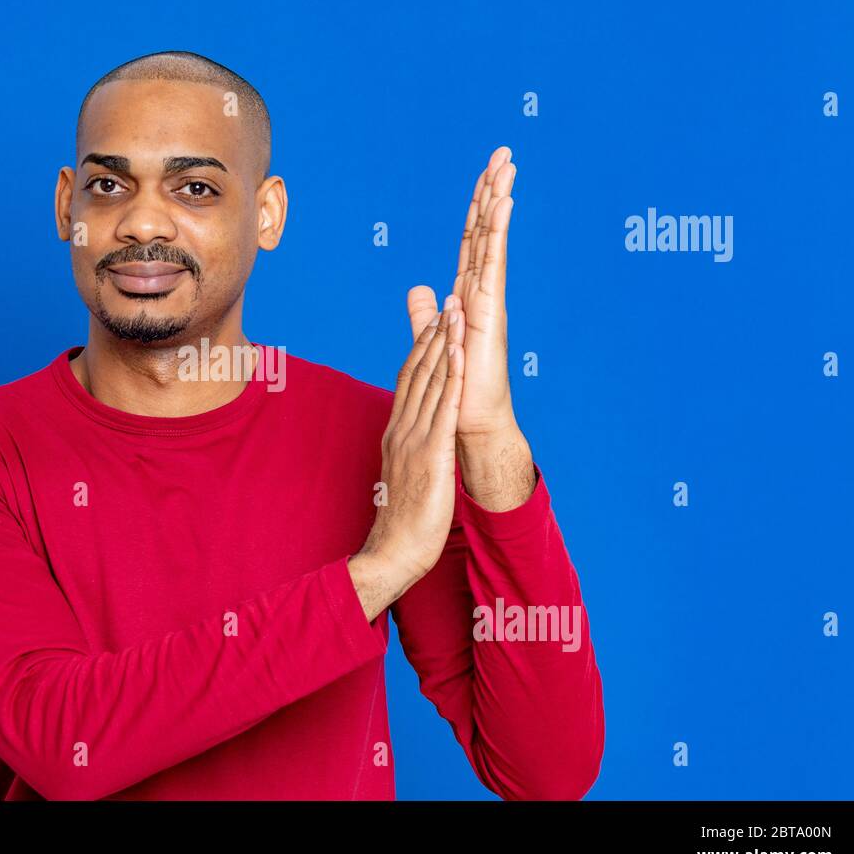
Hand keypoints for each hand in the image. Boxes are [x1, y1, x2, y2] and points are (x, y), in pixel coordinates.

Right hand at [358, 298, 466, 590]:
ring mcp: (415, 440)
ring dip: (444, 346)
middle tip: (446, 303)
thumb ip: (409, 451)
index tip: (433, 324)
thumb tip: (417, 441)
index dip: (422, 350)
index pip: (408, 382)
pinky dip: (452, 379)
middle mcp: (403, 430)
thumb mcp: (403, 475)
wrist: (393, 550)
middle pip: (418, 373)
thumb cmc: (400, 521)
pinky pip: (444, 409)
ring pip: (432, 383)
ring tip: (455, 314)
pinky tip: (460, 355)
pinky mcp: (431, 454)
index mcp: (396, 434)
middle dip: (433, 336)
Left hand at [406, 146, 517, 439]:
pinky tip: (503, 204)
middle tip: (504, 153)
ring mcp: (488, 298)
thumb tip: (419, 288)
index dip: (476, 207)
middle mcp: (481, 290)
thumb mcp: (432, 338)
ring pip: (491, 239)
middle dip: (494, 190)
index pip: (471, 240)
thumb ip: (425, 313)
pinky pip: (492, 261)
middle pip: (485, 230)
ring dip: (498, 200)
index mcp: (467, 292)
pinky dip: (497, 230)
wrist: (468, 419)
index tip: (486, 173)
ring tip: (507, 165)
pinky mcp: (489, 310)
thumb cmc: (456, 384)